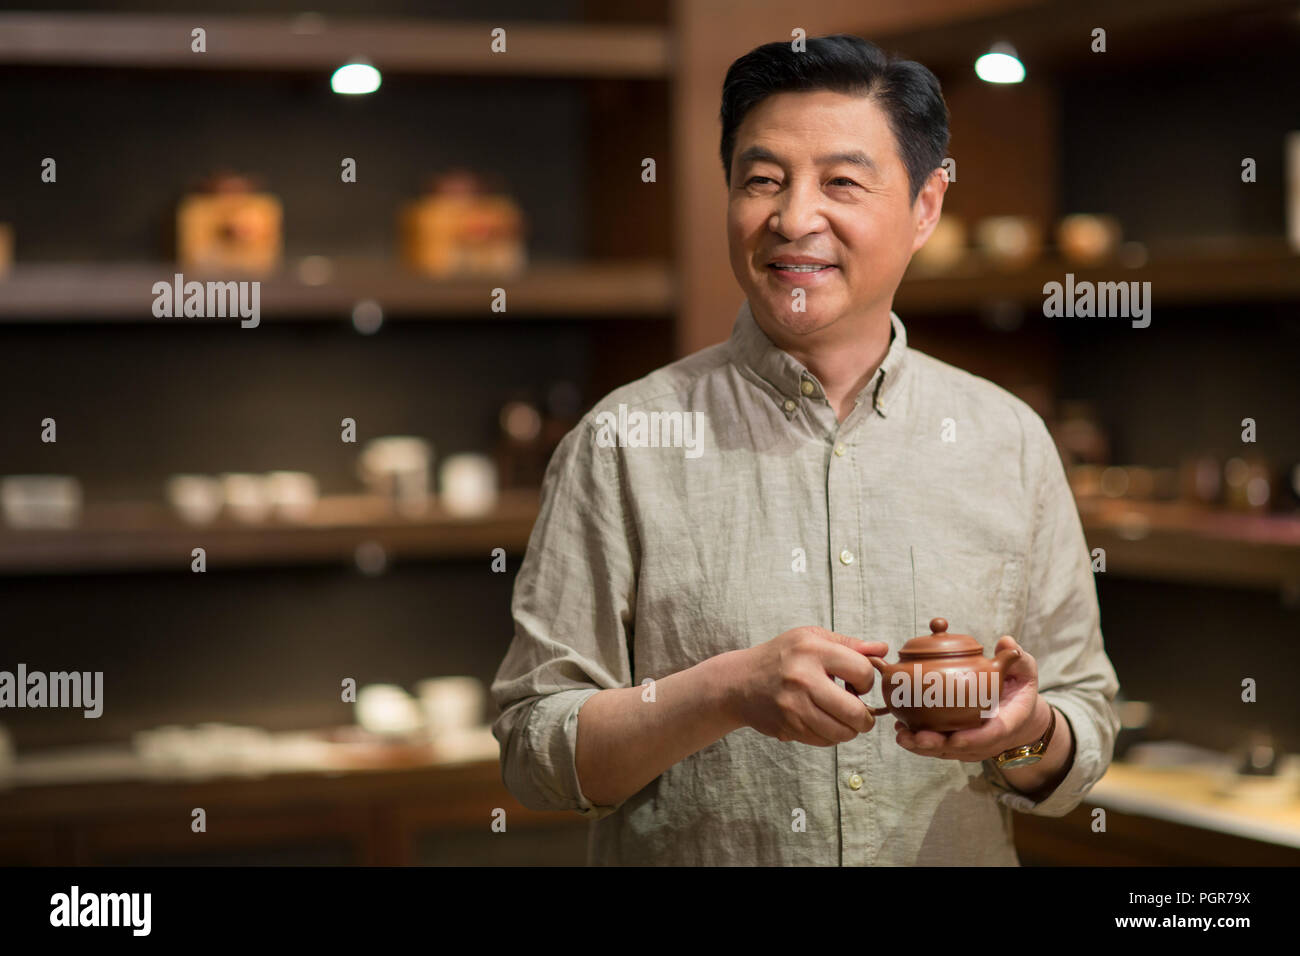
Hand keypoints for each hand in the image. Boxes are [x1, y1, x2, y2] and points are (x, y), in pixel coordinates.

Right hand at [728, 626, 886, 745]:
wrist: (739, 682)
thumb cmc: (781, 656)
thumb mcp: (811, 638)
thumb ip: (849, 644)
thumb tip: (883, 650)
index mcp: (812, 650)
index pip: (862, 671)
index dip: (867, 680)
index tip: (857, 682)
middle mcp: (803, 678)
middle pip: (856, 712)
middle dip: (866, 717)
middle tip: (862, 712)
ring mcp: (794, 706)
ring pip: (842, 732)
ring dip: (850, 729)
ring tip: (843, 718)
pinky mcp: (789, 727)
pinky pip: (825, 741)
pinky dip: (831, 736)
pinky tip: (823, 722)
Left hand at [893, 635, 1046, 761]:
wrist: (1018, 716)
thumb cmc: (1019, 691)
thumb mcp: (1025, 672)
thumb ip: (1017, 658)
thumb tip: (1007, 643)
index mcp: (1006, 724)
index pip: (990, 735)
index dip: (972, 739)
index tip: (955, 738)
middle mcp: (987, 740)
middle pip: (960, 749)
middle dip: (936, 745)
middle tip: (916, 736)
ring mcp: (970, 745)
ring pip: (944, 751)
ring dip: (921, 747)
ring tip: (901, 734)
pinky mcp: (957, 744)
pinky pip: (937, 747)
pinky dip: (918, 742)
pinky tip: (901, 730)